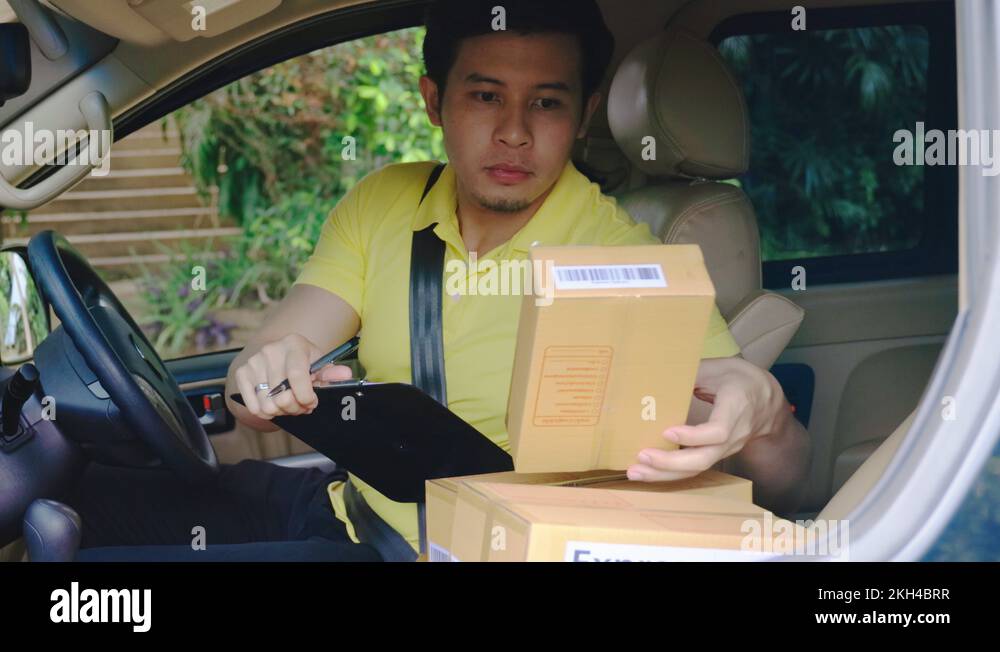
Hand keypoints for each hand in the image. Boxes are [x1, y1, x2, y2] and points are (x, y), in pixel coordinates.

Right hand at [233, 333, 353, 419]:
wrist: (280, 356)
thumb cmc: (304, 363)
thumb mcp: (320, 366)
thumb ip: (332, 373)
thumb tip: (344, 374)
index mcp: (294, 344)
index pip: (296, 376)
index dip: (305, 396)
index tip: (311, 403)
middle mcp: (271, 349)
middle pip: (282, 395)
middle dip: (296, 407)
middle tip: (301, 405)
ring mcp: (254, 361)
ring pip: (268, 405)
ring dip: (282, 411)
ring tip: (289, 404)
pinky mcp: (242, 372)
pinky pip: (254, 407)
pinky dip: (266, 412)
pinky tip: (275, 404)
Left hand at [626, 356, 788, 481]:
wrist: (767, 402)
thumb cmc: (740, 380)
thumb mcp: (719, 368)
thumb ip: (693, 372)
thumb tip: (658, 374)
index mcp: (736, 408)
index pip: (718, 431)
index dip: (693, 436)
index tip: (667, 431)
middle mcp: (733, 435)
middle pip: (704, 458)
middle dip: (670, 463)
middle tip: (641, 457)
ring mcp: (725, 449)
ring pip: (697, 469)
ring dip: (664, 474)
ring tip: (635, 472)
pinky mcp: (716, 455)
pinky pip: (694, 468)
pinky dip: (669, 473)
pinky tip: (646, 471)